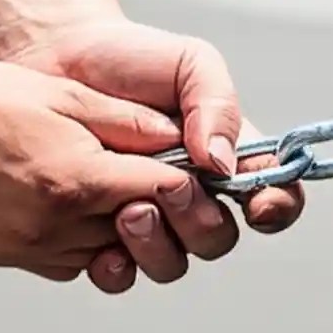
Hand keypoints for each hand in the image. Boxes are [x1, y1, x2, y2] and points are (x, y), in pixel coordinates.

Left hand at [0, 16, 305, 293]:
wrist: (56, 57)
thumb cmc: (130, 58)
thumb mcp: (190, 63)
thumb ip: (217, 106)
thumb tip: (222, 164)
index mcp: (227, 159)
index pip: (274, 196)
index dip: (276, 208)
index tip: (258, 205)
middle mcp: (193, 197)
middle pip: (219, 239)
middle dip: (199, 222)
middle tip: (169, 190)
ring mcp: (149, 219)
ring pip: (173, 263)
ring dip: (157, 246)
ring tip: (127, 211)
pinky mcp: (97, 235)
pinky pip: (120, 275)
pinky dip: (115, 268)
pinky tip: (101, 248)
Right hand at [0, 59, 199, 282]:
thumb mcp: (66, 95)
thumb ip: (129, 123)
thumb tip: (176, 139)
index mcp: (79, 180)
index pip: (165, 192)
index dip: (185, 181)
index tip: (189, 169)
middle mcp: (57, 224)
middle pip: (144, 231)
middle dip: (158, 207)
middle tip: (156, 181)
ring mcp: (30, 247)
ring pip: (109, 254)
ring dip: (121, 228)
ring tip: (109, 190)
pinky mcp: (7, 257)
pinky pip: (69, 263)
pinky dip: (84, 242)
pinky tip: (74, 208)